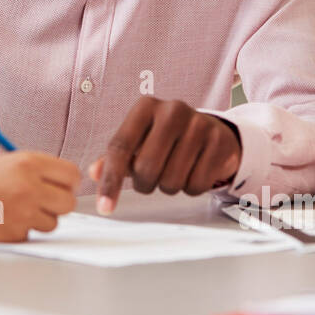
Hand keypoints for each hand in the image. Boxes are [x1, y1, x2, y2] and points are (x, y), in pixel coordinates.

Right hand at [0, 150, 78, 241]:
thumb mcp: (3, 162)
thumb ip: (32, 171)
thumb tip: (60, 183)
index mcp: (28, 163)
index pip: (72, 175)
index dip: (66, 183)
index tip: (56, 186)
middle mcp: (30, 187)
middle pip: (69, 202)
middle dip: (57, 204)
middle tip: (40, 202)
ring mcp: (22, 213)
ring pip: (53, 223)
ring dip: (39, 220)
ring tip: (15, 210)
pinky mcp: (12, 234)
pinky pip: (30, 235)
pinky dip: (20, 231)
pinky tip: (0, 221)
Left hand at [91, 96, 240, 213]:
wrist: (212, 132)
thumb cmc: (168, 139)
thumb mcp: (139, 141)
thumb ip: (115, 157)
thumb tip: (94, 172)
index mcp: (145, 107)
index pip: (120, 147)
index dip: (110, 180)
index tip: (105, 206)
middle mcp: (172, 110)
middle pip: (145, 167)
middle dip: (145, 183)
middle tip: (151, 178)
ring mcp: (199, 124)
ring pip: (171, 180)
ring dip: (169, 187)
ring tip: (174, 171)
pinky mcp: (219, 142)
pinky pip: (197, 184)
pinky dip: (192, 187)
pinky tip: (194, 171)